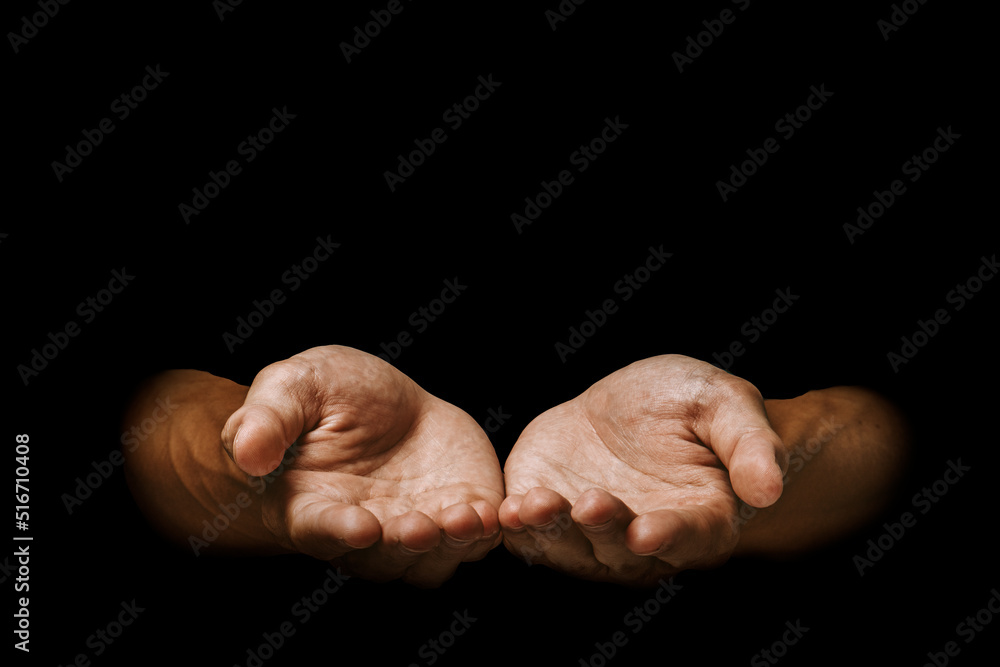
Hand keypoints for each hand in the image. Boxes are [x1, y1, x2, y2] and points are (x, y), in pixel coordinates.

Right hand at [220, 345, 503, 586]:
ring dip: (452, 545)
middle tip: (421, 524)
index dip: (339, 532)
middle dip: (405, 543)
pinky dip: (494, 529)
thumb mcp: (292, 387)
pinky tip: (506, 511)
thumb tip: (246, 451)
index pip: (322, 530)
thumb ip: (267, 419)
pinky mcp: (461, 511)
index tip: (358, 524)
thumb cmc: (321, 398)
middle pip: (385, 557)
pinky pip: (480, 536)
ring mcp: (415, 527)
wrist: (377, 403)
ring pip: (435, 560)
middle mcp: (365, 531)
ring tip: (468, 516)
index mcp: (313, 506)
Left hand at [500, 354, 787, 584]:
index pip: (688, 536)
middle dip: (603, 528)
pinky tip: (505, 511)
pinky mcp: (549, 514)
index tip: (648, 531)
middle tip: (591, 504)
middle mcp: (643, 540)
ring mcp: (591, 533)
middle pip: (621, 549)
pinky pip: (532, 533)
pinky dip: (518, 527)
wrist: (635, 403)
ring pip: (571, 547)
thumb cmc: (692, 406)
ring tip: (534, 506)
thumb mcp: (726, 405)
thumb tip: (769, 490)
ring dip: (552, 532)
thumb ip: (750, 444)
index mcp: (701, 519)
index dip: (670, 536)